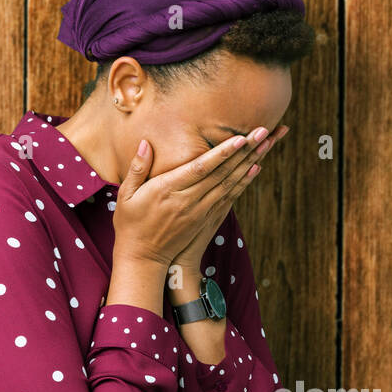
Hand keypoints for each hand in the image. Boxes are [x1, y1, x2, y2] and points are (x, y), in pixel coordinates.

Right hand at [111, 124, 284, 269]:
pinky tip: (256, 168)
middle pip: (222, 172)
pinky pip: (229, 198)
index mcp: (169, 190)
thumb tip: (145, 143)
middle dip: (244, 151)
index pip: (201, 168)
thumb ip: (137, 168)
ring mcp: (200, 211)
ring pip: (229, 183)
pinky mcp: (206, 219)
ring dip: (249, 163)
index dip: (222, 153)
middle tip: (263, 131)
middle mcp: (189, 200)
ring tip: (266, 144)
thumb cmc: (131, 224)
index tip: (240, 139)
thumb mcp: (126, 195)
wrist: (144, 259)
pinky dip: (243, 183)